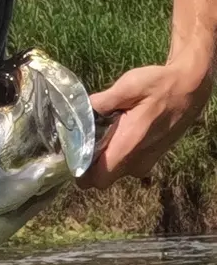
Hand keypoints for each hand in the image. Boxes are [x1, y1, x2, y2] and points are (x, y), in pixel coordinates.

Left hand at [79, 62, 213, 188]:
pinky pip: (128, 165)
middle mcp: (138, 159)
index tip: (72, 153)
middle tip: (84, 142)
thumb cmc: (159, 85)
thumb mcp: (129, 86)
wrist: (190, 87)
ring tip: (102, 134)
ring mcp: (147, 161)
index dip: (81, 171)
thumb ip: (103, 101)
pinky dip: (118, 156)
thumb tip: (80, 111)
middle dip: (90, 166)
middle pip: (103, 179)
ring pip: (115, 173)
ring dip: (104, 160)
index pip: (98, 178)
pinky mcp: (153, 157)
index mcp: (129, 145)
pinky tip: (117, 134)